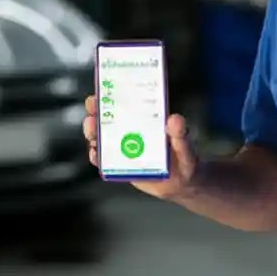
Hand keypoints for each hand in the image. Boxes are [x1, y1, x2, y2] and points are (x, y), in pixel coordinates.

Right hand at [83, 95, 199, 200]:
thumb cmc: (185, 158)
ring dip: (93, 133)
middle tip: (92, 109)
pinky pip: (104, 161)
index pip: (123, 103)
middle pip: (106, 119)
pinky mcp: (120, 165)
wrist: (182, 183)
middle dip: (95, 112)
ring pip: (101, 138)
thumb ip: (180, 134)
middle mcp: (130, 130)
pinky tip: (95, 154)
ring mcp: (123, 148)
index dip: (108, 96)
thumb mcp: (185, 145)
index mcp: (144, 118)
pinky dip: (97, 157)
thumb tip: (175, 119)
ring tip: (92, 131)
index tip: (100, 92)